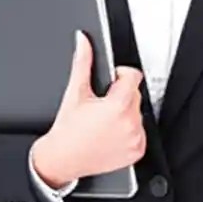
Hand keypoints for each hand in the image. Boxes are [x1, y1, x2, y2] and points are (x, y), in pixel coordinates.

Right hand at [32, 32, 146, 187]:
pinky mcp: (137, 150)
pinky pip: (140, 132)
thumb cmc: (67, 130)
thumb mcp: (75, 93)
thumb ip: (83, 62)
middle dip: (121, 95)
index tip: (110, 84)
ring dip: (125, 113)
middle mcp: (130, 122)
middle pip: (135, 94)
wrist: (61, 160)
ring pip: (138, 113)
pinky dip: (129, 131)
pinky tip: (111, 134)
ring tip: (104, 122)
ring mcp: (135, 138)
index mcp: (118, 105)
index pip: (133, 76)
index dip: (120, 76)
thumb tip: (83, 41)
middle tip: (101, 107)